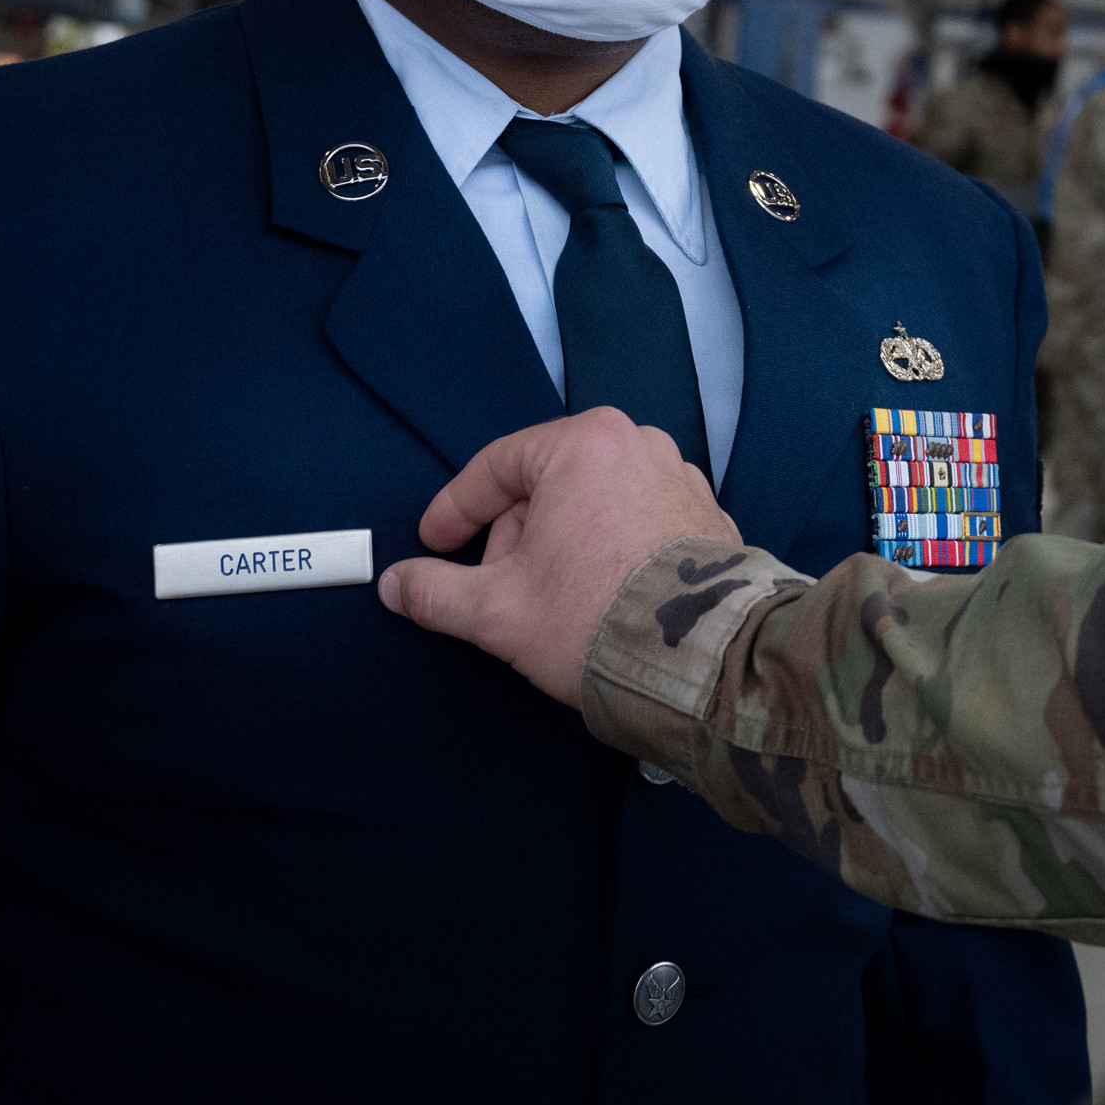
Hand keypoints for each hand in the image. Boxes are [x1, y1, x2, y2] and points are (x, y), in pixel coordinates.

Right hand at [376, 408, 743, 704]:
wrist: (699, 660)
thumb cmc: (595, 620)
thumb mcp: (496, 609)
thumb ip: (435, 591)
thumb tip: (397, 585)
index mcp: (586, 444)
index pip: (497, 466)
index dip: (455, 510)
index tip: (432, 545)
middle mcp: (640, 445)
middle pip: (548, 483)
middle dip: (513, 536)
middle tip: (496, 589)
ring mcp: (681, 479)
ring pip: (592, 504)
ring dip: (559, 546)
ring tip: (550, 602)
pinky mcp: (707, 518)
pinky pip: (635, 523)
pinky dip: (606, 552)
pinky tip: (598, 599)